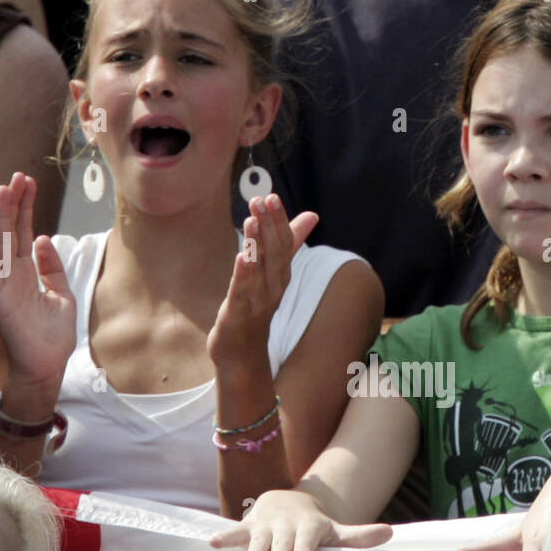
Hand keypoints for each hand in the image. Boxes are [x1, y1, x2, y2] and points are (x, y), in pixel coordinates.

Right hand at [0, 173, 74, 391]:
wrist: (45, 366)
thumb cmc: (52, 336)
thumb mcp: (61, 295)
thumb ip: (52, 268)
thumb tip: (43, 239)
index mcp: (26, 271)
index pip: (22, 230)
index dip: (25, 206)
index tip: (28, 182)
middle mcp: (11, 273)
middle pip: (10, 230)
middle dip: (14, 202)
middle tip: (19, 176)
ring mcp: (3, 284)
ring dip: (0, 217)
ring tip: (4, 190)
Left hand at [207, 195, 318, 370]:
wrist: (242, 354)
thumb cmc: (255, 308)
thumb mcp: (272, 273)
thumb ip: (290, 243)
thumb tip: (312, 215)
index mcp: (282, 276)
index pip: (285, 243)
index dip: (279, 220)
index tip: (272, 197)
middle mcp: (274, 287)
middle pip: (276, 252)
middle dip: (268, 225)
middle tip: (260, 200)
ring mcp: (258, 302)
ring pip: (260, 269)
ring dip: (257, 243)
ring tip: (252, 218)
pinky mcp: (239, 314)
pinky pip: (243, 290)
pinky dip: (244, 272)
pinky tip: (241, 255)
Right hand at [209, 489, 390, 550]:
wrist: (289, 502)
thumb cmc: (314, 527)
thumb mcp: (335, 531)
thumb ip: (359, 537)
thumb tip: (389, 533)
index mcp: (309, 527)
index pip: (307, 539)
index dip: (304, 549)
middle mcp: (286, 524)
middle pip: (283, 542)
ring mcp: (266, 524)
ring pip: (259, 537)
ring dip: (254, 550)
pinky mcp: (249, 526)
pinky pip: (235, 531)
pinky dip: (224, 537)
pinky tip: (212, 545)